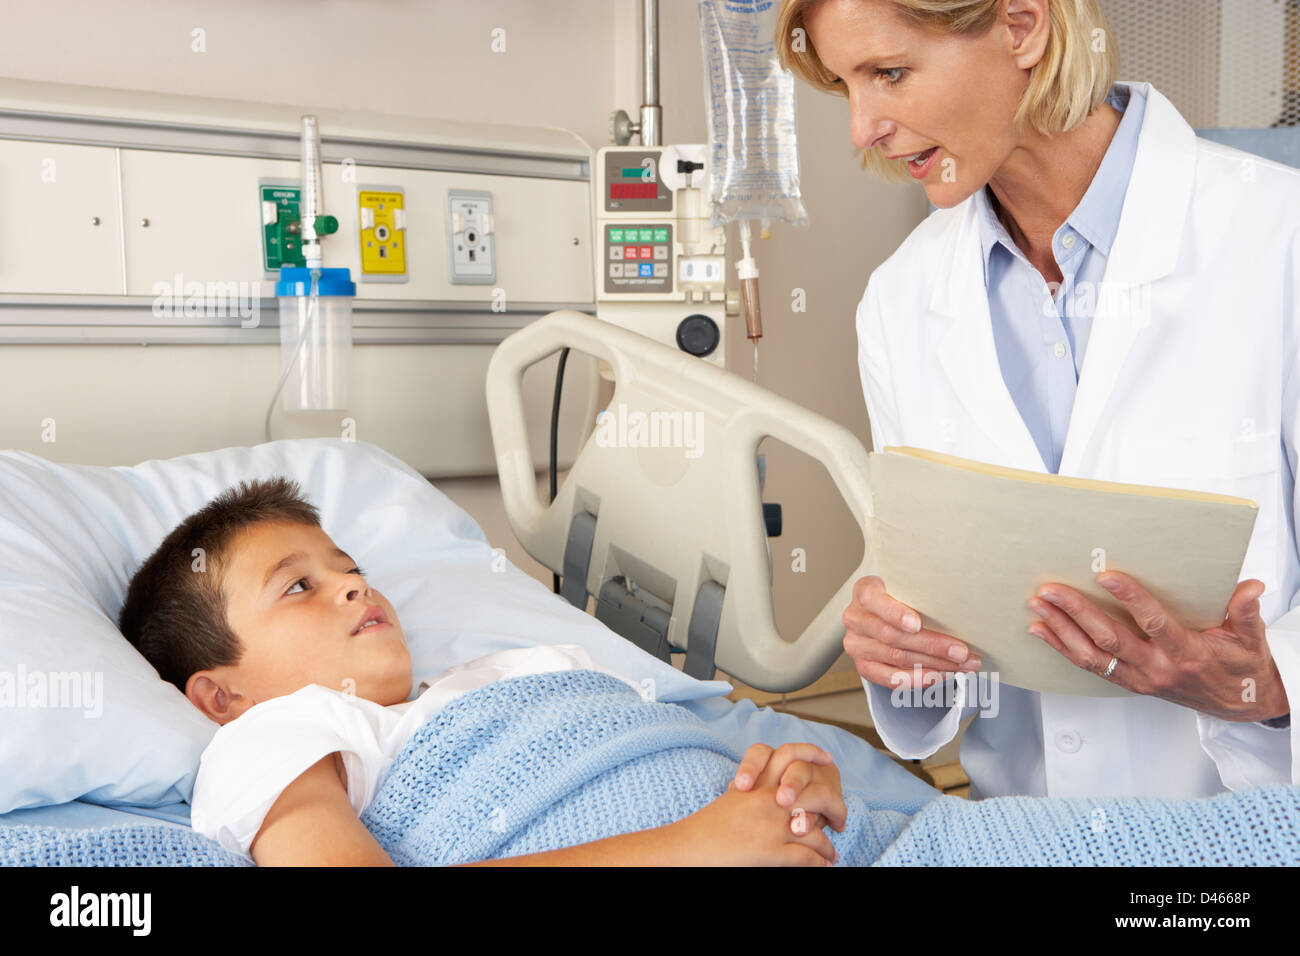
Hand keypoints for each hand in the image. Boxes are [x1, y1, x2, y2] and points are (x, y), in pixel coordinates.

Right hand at [668, 744, 844, 865]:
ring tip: (832, 852)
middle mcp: (768, 799)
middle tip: (840, 816)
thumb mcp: (731, 799)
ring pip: (815, 829)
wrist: (688, 846)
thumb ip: (752, 791)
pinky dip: (820, 860)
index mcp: (757, 783)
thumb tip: (766, 791)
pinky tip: (824, 864)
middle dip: (832, 805)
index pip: (789, 755)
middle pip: (813, 791)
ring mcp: (772, 825)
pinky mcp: (772, 850)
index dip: (811, 753)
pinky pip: (808, 855)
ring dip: (828, 844)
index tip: (826, 758)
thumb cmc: (705, 826)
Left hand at [731, 743, 846, 836]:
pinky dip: (834, 813)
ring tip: (801, 825)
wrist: (807, 812)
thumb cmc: (770, 809)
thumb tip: (733, 795)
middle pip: (790, 756)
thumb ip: (750, 797)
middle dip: (789, 780)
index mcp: (770, 760)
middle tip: (783, 801)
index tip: (741, 786)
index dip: (751, 766)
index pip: (760, 753)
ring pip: (813, 775)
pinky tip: (835, 826)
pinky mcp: (832, 789)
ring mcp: (814, 771)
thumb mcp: (759, 801)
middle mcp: (793, 761)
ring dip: (814, 801)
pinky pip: (833, 798)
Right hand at [843, 574, 980, 688]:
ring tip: (961, 665)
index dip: (894, 613)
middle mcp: (856, 618)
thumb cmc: (900, 598)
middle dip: (932, 645)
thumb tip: (960, 612)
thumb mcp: (906, 588)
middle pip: (893, 635)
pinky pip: (890, 678)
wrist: (883, 613)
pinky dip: (917, 679)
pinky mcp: (864, 666)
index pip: (873, 600)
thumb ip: (921, 595)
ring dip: (934, 664)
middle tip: (961, 651)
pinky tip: (938, 676)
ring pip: (896, 657)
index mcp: (864, 591)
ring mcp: (857, 644)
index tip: (917, 624)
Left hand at [1027, 571, 1289, 721]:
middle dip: (1077, 613)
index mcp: (1187, 653)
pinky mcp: (1129, 683)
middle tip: (1052, 590)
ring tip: (1038, 606)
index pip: (1153, 623)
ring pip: (1092, 656)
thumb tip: (1251, 587)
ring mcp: (1140, 679)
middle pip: (1110, 639)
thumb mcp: (1251, 640)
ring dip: (1061, 630)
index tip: (1107, 576)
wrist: (1239, 704)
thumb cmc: (1241, 667)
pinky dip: (1062, 648)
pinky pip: (1090, 666)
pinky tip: (1042, 630)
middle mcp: (1158, 669)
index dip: (1131, 598)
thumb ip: (1246, 612)